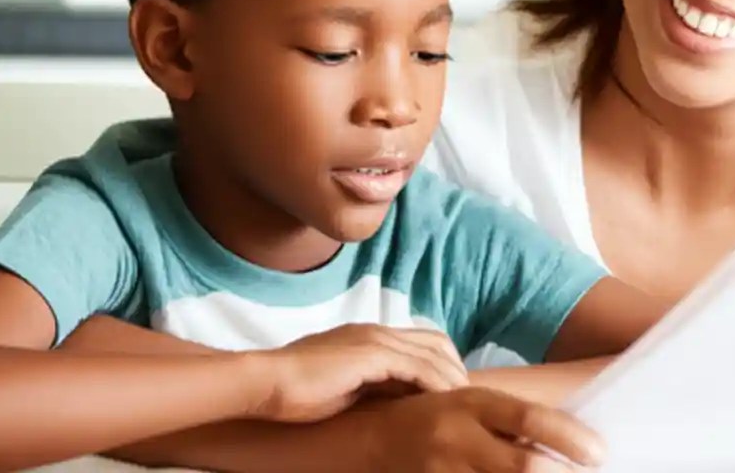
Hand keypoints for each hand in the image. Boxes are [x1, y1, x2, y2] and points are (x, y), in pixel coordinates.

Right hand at [249, 323, 467, 422]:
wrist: (265, 382)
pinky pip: (418, 368)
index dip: (443, 363)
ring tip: (467, 403)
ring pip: (432, 354)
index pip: (421, 341)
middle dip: (456, 368)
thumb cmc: (293, 392)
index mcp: (367, 335)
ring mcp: (374, 339)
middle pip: (435, 342)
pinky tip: (448, 401)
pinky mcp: (372, 355)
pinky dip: (437, 383)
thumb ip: (366, 385)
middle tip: (470, 397)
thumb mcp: (339, 386)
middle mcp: (375, 331)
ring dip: (453, 378)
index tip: (454, 391)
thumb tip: (389, 400)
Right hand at [371, 387, 605, 472]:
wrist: (368, 438)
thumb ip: (511, 420)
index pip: (528, 417)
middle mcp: (458, 436)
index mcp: (473, 403)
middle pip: (520, 465)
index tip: (599, 453)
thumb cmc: (435, 416)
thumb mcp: (471, 404)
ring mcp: (443, 470)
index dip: (568, 437)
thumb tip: (571, 439)